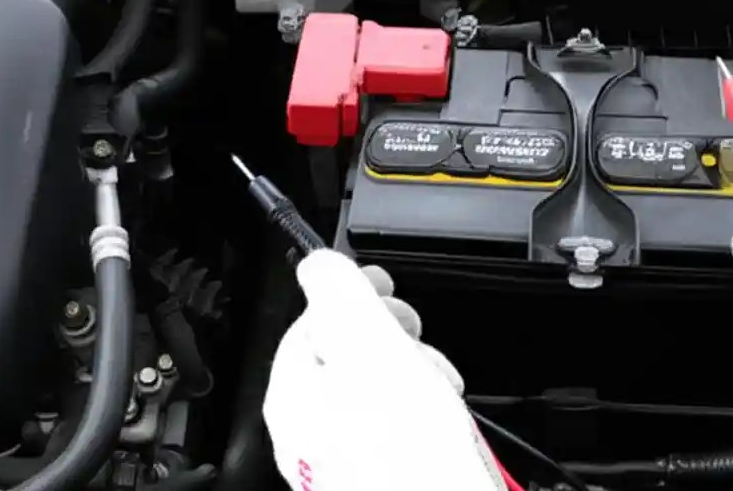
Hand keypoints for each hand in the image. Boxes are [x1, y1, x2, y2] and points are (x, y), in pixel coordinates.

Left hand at [263, 250, 503, 490]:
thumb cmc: (409, 456)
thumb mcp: (373, 347)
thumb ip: (341, 295)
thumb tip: (317, 263)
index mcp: (292, 396)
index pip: (311, 319)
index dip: (354, 296)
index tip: (385, 286)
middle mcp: (306, 433)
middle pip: (344, 355)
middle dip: (388, 339)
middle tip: (415, 340)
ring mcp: (339, 459)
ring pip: (373, 388)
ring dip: (410, 374)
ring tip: (436, 389)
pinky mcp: (373, 477)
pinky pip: (391, 425)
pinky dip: (418, 412)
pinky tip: (440, 421)